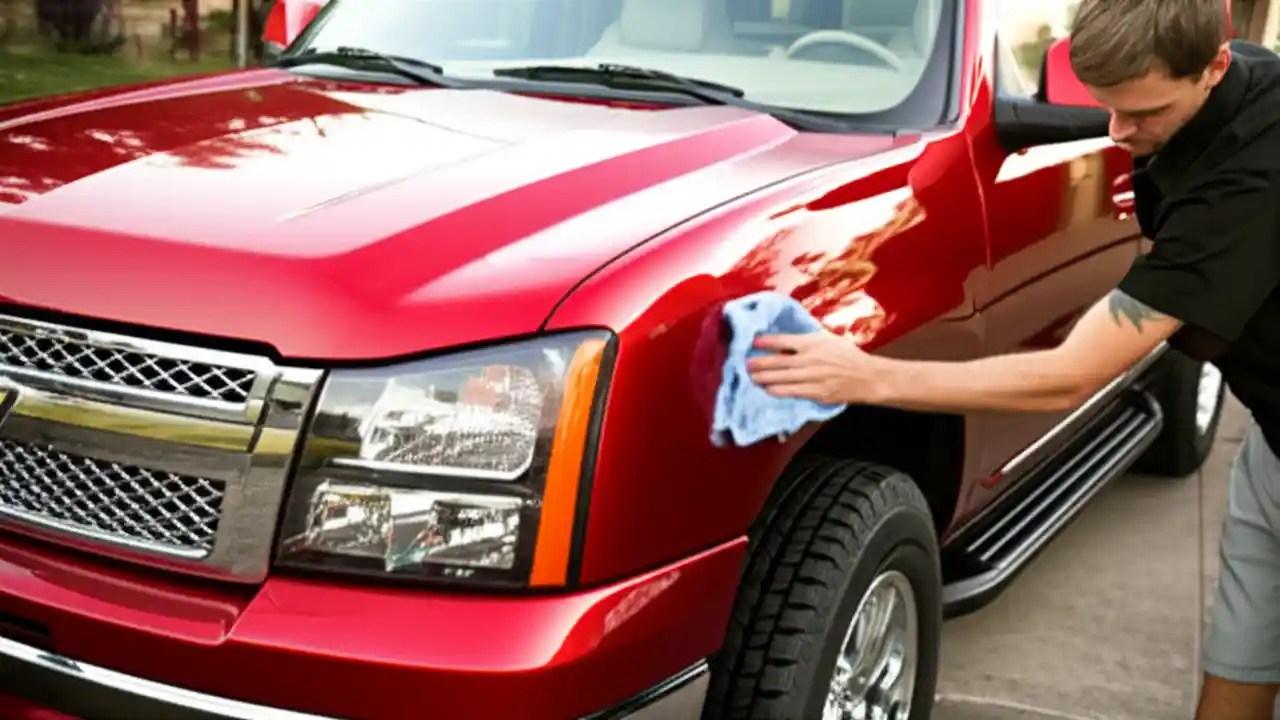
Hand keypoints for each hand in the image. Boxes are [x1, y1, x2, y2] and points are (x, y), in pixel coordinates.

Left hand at [746, 331, 879, 404]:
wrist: (868, 377)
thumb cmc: (848, 356)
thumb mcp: (829, 340)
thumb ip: (809, 339)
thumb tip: (788, 338)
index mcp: (813, 343)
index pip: (784, 340)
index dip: (767, 342)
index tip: (754, 342)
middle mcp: (811, 359)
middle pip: (778, 361)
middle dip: (759, 363)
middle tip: (746, 364)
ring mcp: (813, 377)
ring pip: (782, 378)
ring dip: (764, 378)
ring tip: (752, 378)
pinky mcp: (817, 392)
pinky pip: (793, 392)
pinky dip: (778, 391)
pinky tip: (768, 390)